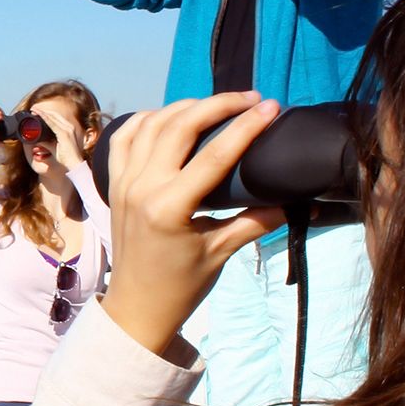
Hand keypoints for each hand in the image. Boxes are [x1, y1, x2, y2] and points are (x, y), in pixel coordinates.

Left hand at [29, 106, 85, 170]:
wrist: (74, 165)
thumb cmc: (66, 157)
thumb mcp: (53, 147)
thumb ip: (46, 142)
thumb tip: (36, 140)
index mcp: (68, 129)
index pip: (56, 118)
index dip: (45, 113)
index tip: (36, 111)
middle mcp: (69, 127)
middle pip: (54, 115)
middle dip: (42, 111)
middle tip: (32, 109)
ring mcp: (68, 130)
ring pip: (53, 117)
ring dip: (42, 112)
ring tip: (33, 110)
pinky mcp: (65, 134)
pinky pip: (53, 123)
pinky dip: (45, 118)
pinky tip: (39, 115)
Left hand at [101, 92, 284, 354]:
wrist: (136, 307)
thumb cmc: (180, 286)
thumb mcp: (220, 254)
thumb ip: (254, 222)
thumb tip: (291, 199)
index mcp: (169, 208)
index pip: (214, 155)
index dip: (245, 127)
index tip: (271, 108)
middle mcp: (142, 187)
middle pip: (180, 126)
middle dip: (217, 105)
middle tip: (250, 98)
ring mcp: (123, 182)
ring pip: (152, 124)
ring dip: (186, 107)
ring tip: (218, 104)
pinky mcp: (113, 182)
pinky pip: (125, 137)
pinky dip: (147, 118)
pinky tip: (171, 114)